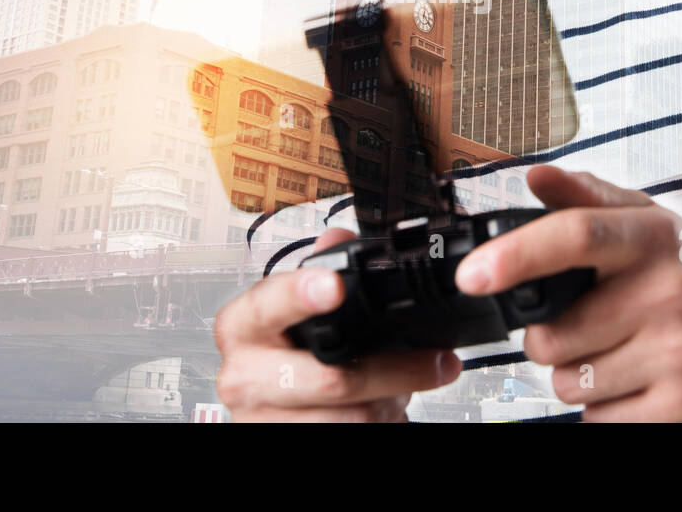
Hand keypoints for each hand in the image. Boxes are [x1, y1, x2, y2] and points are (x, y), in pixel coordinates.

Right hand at [214, 225, 463, 420]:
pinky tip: (388, 405)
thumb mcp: (292, 311)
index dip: (301, 294)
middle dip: (397, 370)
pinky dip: (383, 419)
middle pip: (332, 378)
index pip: (268, 305)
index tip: (333, 285)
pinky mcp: (288, 443)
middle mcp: (244, 377)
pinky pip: (354, 435)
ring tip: (410, 384)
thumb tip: (340, 238)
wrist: (268, 411)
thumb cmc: (280, 354)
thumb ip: (318, 270)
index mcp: (242, 327)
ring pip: (353, 416)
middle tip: (440, 361)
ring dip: (395, 400)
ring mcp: (265, 420)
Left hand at [454, 165, 681, 420]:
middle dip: (555, 338)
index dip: (515, 254)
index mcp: (651, 240)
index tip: (474, 275)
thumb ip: (588, 199)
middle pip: (552, 334)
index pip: (575, 235)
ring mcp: (675, 355)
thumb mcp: (649, 225)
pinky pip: (598, 419)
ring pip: (570, 382)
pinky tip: (638, 384)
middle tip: (596, 324)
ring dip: (581, 376)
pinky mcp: (680, 409)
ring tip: (623, 354)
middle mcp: (666, 295)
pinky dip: (606, 410)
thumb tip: (535, 178)